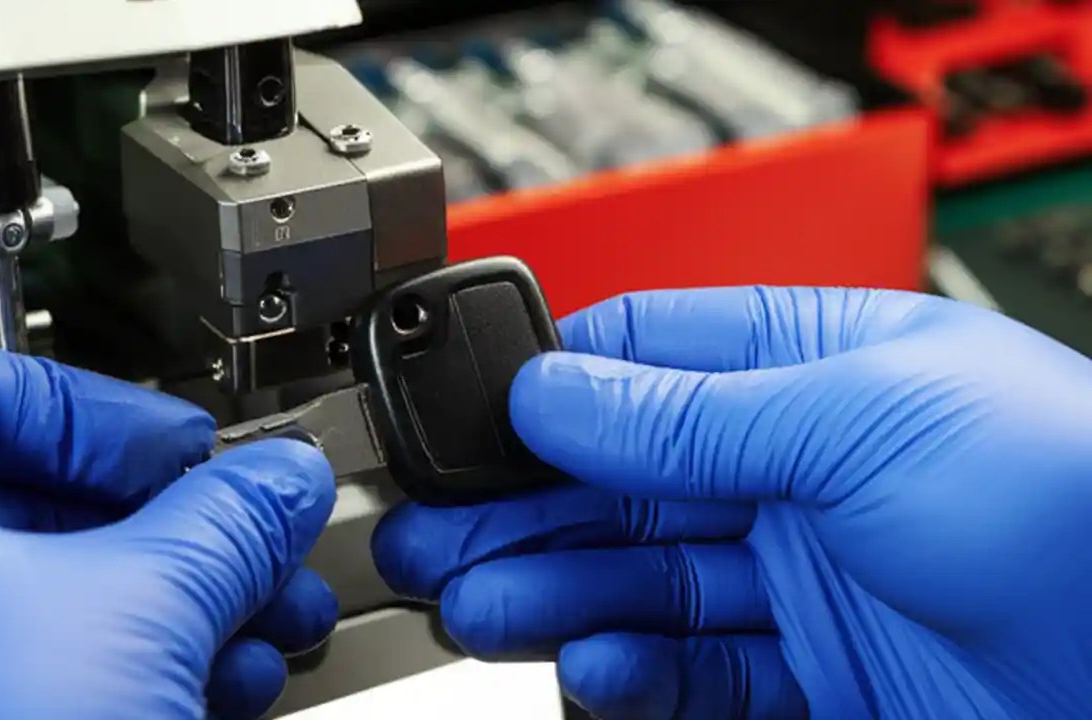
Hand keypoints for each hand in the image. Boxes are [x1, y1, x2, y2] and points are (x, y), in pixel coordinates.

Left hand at [0, 341, 336, 718]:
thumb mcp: (132, 616)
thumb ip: (221, 524)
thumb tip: (279, 480)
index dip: (111, 412)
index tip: (196, 455)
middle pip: (38, 504)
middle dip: (179, 532)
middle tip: (260, 549)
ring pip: (48, 603)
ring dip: (176, 609)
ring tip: (263, 634)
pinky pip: (31, 675)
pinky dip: (128, 672)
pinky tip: (214, 690)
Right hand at [372, 287, 1091, 718]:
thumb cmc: (1069, 491)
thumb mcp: (856, 418)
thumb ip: (689, 413)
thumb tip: (556, 389)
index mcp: (810, 370)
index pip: (641, 362)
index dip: (547, 391)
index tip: (469, 427)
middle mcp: (798, 469)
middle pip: (620, 484)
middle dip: (521, 509)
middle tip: (433, 535)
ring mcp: (803, 576)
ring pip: (640, 581)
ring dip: (552, 596)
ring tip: (480, 607)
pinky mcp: (815, 674)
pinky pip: (694, 668)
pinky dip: (631, 671)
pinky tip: (593, 665)